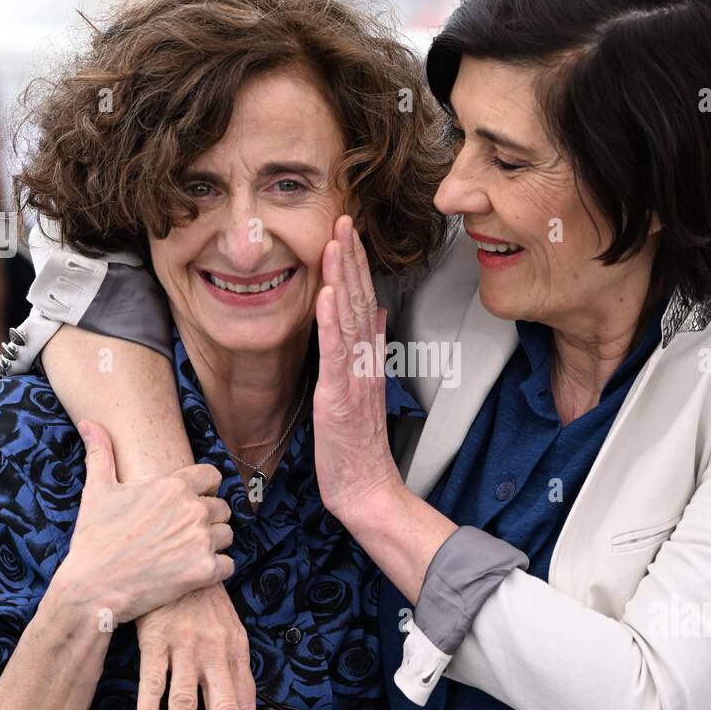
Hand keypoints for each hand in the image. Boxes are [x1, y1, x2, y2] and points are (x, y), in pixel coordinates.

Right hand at [55, 420, 234, 622]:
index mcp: (173, 486)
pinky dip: (215, 570)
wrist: (92, 587)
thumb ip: (100, 453)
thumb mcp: (97, 491)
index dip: (205, 488)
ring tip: (187, 552)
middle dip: (208, 519)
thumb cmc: (94, 538)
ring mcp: (201, 541)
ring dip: (213, 543)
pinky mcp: (205, 571)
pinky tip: (193, 572)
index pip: (212, 476)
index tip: (193, 500)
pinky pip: (228, 565)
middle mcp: (193, 510)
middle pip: (222, 508)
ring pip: (227, 536)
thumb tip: (90, 423)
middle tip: (184, 533)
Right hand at [134, 585, 254, 709]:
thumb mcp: (228, 631)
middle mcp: (214, 652)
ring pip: (185, 704)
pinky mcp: (155, 640)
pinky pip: (152, 683)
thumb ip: (232, 671)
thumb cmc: (202, 602)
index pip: (244, 704)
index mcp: (235, 651)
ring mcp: (184, 646)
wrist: (176, 559)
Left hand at [313, 215, 402, 522]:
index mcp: (368, 361)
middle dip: (351, 258)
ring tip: (337, 242)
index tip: (349, 233)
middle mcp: (365, 363)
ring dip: (344, 278)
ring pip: (351, 318)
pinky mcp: (340, 396)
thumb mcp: (366, 391)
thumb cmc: (359, 447)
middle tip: (344, 220)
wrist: (367, 489)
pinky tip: (331, 295)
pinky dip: (334, 322)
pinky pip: (338, 353)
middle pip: (361, 301)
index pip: (365, 303)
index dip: (358, 266)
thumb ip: (373, 350)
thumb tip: (379, 314)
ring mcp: (354, 377)